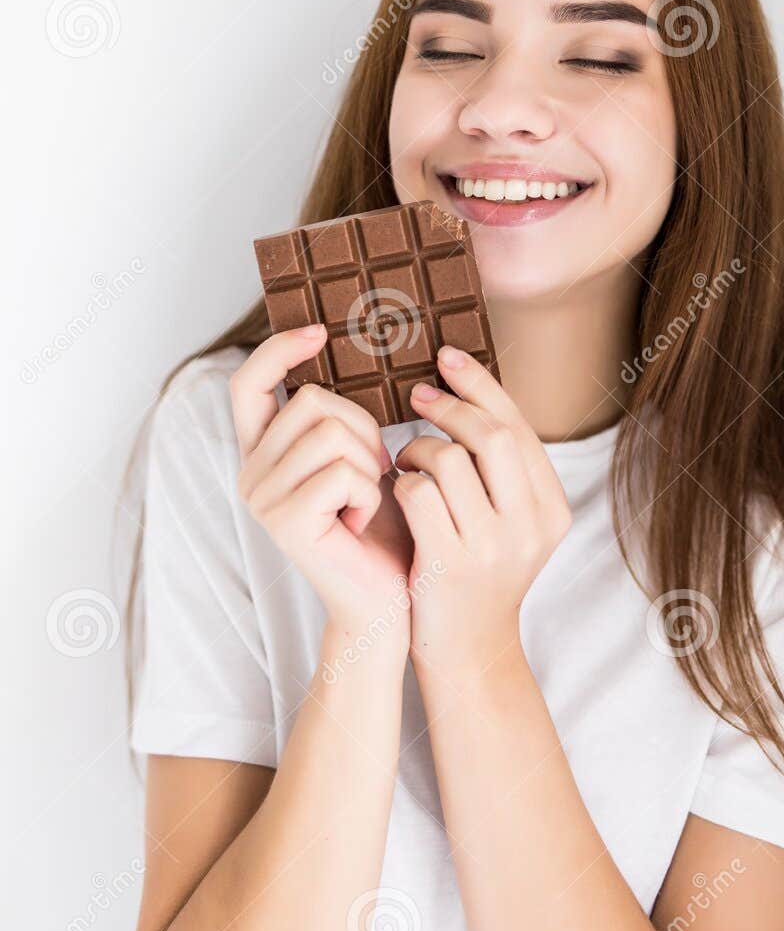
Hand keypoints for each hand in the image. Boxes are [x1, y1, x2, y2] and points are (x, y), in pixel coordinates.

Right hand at [229, 326, 413, 643]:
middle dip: (362, 429)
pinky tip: (362, 523)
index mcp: (263, 453)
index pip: (247, 384)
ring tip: (366, 501)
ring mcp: (261, 500)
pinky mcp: (285, 523)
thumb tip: (340, 351)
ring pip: (332, 432)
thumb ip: (338, 418)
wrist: (388, 599)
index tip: (320, 331)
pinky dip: (369, 492)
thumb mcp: (360, 457)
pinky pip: (343, 472)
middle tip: (374, 473)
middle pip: (312, 401)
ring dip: (369, 463)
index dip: (278, 350)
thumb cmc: (383, 527)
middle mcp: (250, 474)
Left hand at [391, 346, 572, 681]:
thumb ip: (500, 468)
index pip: (519, 427)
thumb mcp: (508, 521)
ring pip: (449, 460)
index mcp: (552, 508)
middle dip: (449, 406)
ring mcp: (492, 548)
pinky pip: (418, 496)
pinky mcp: (449, 565)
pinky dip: (401, 484)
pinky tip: (395, 492)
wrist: (467, 652)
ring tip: (406, 460)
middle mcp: (530, 526)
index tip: (447, 357)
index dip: (481, 385)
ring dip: (418, 450)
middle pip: (492, 436)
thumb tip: (466, 386)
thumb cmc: (477, 572)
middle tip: (418, 394)